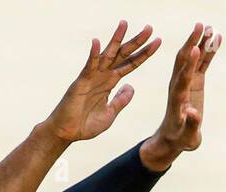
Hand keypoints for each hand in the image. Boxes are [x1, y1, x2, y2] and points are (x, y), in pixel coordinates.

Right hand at [43, 22, 160, 143]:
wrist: (67, 133)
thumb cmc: (85, 124)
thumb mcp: (110, 113)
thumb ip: (121, 100)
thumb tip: (132, 87)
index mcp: (110, 82)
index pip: (131, 64)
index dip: (144, 54)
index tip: (157, 42)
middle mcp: (103, 75)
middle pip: (123, 55)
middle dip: (136, 42)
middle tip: (150, 28)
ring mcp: (92, 77)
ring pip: (107, 55)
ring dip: (116, 39)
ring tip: (125, 24)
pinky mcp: (81, 82)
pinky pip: (88, 66)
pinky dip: (93, 54)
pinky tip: (97, 42)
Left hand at [139, 23, 220, 170]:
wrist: (174, 137)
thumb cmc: (181, 138)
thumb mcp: (187, 136)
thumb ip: (191, 124)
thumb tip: (192, 112)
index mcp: (177, 98)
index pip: (182, 78)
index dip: (188, 64)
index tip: (194, 49)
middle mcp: (179, 86)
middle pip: (184, 60)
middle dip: (192, 43)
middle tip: (201, 26)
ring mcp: (186, 82)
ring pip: (192, 58)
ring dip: (200, 42)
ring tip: (210, 27)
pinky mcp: (193, 82)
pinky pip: (201, 64)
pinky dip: (208, 52)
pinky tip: (217, 39)